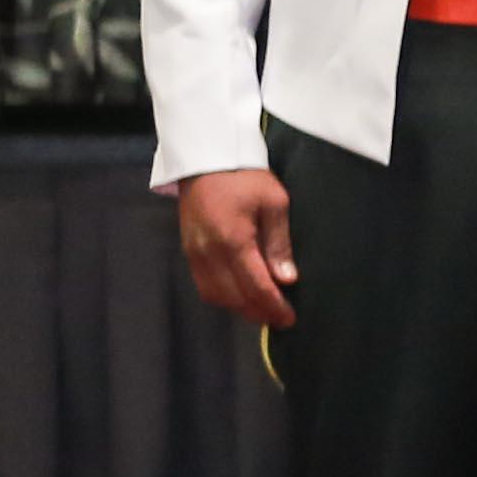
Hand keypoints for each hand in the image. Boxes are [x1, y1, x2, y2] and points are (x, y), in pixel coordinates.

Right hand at [177, 169, 300, 326]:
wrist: (205, 158)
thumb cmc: (245, 176)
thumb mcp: (274, 202)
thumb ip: (279, 243)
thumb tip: (287, 279)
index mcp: (233, 240)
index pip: (256, 286)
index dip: (273, 307)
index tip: (289, 318)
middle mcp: (209, 252)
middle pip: (234, 298)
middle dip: (258, 312)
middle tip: (279, 318)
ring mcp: (194, 253)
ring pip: (216, 296)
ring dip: (239, 308)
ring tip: (262, 309)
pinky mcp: (187, 251)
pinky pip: (204, 285)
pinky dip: (223, 297)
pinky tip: (239, 295)